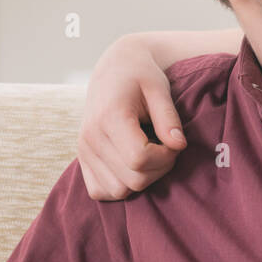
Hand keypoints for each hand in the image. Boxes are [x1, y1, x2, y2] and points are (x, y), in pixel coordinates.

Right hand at [77, 33, 188, 199]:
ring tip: (150, 154)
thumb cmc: (141, 76)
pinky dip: (121, 186)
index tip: (174, 142)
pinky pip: (101, 191)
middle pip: (132, 179)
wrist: (115, 69)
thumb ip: (168, 118)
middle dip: (159, 169)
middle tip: (166, 147)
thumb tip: (178, 145)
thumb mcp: (159, 89)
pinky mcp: (82, 161)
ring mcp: (83, 152)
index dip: (165, 157)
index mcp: (108, 117)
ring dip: (142, 179)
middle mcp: (90, 138)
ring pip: (119, 190)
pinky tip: (133, 165)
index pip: (139, 158)